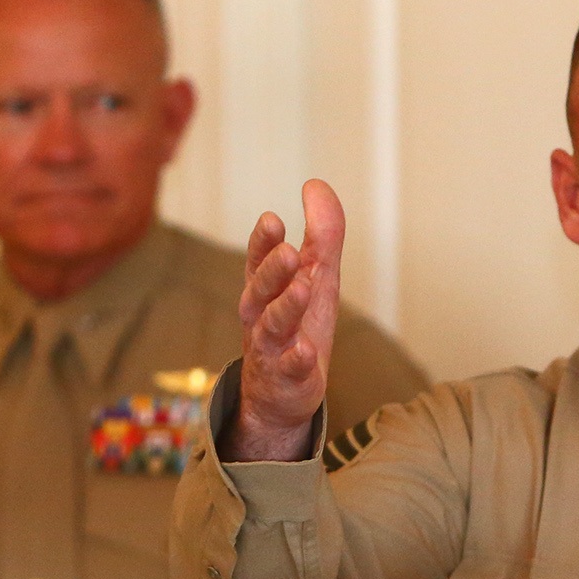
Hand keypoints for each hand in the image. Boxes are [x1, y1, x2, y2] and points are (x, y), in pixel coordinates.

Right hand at [221, 180, 344, 461]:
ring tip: (301, 288)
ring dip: (285, 307)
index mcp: (266, 288)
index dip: (263, 241)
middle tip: (286, 251)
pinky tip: (305, 351)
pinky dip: (296, 359)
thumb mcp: (315, 278)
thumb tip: (315, 184)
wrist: (281, 393)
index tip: (272, 219)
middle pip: (261, 290)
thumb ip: (320, 234)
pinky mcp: (288, 377)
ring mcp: (272, 348)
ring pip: (273, 326)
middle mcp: (261, 315)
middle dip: (272, 270)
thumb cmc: (297, 326)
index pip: (259, 260)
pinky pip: (290, 367)